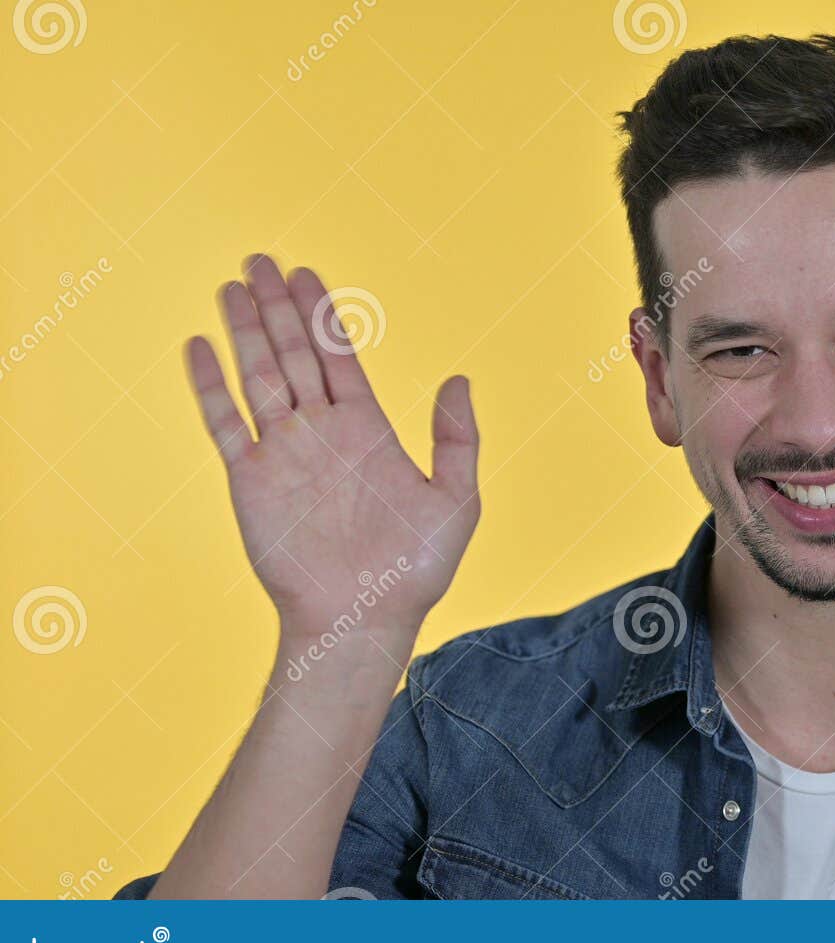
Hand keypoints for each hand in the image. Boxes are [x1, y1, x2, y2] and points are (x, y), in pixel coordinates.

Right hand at [184, 254, 479, 640]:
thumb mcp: (456, 499)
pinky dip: (210, 385)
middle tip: (259, 259)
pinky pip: (226, 422)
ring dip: (244, 330)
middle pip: (293, 352)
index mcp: (368, 429)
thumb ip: (458, 437)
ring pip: (258, 375)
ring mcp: (284, 452)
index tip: (305, 274)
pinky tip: (201, 346)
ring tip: (231, 284)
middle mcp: (322, 432)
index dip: (321, 313)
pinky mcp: (251, 480)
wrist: (362, 619)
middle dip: (277, 305)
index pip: (337, 356)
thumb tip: (460, 379)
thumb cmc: (414, 570)